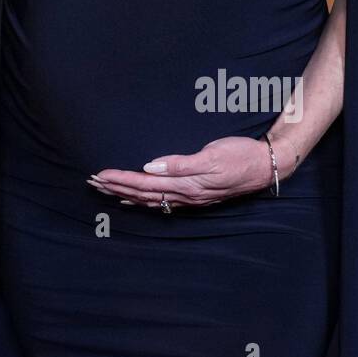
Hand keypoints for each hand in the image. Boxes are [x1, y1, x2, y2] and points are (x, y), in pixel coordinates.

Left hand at [89, 136, 272, 209]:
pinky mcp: (195, 194)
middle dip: (116, 188)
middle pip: (142, 194)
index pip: (144, 184)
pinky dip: (143, 200)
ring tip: (105, 190)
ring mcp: (190, 197)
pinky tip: (133, 198)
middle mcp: (185, 195)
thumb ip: (181, 164)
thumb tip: (150, 167)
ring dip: (125, 194)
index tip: (99, 174)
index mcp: (186, 185)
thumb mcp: (212, 156)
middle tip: (92, 182)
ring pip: (150, 199)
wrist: (265, 166)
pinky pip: (162, 201)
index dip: (120, 179)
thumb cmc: (240, 156)